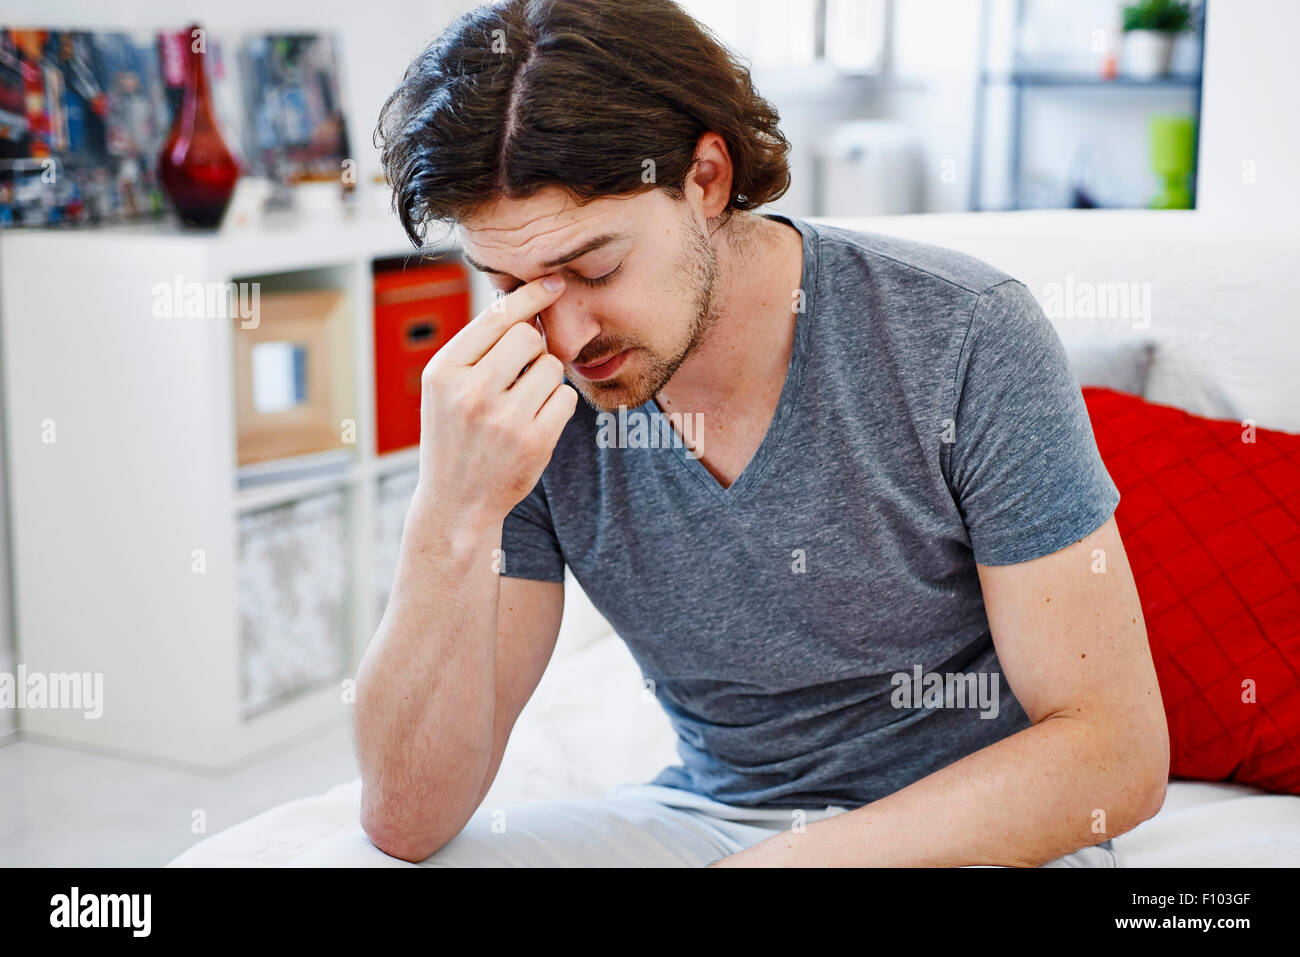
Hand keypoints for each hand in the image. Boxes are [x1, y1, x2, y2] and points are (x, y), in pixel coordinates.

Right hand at [415, 275, 576, 526]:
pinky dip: (557, 405)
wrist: (455, 504)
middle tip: (520, 373)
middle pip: (529, 337)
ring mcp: (503, 420)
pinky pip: (565, 398)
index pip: (496, 318)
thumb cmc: (455, 436)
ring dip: (545, 379)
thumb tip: (521, 302)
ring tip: (522, 402)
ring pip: (551, 366)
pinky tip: (536, 421)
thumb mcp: (445, 389)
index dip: (531, 295)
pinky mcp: (533, 442)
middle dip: (533, 348)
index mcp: (443, 372)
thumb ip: (476, 348)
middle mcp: (470, 392)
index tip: (555, 281)